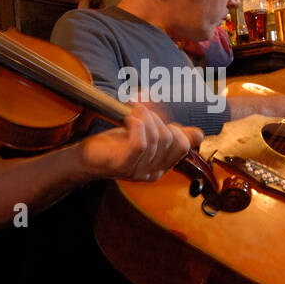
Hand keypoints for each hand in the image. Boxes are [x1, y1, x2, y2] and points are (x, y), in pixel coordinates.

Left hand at [80, 104, 202, 181]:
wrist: (85, 157)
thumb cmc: (114, 144)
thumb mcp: (147, 137)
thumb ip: (171, 134)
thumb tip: (199, 135)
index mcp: (162, 166)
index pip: (183, 144)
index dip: (172, 124)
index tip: (155, 116)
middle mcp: (154, 172)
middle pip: (171, 139)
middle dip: (157, 118)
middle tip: (140, 111)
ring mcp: (139, 171)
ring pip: (157, 138)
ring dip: (145, 117)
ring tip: (132, 111)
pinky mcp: (124, 165)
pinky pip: (141, 143)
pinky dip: (137, 125)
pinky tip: (129, 118)